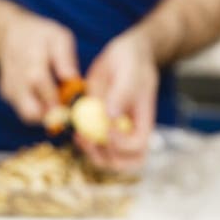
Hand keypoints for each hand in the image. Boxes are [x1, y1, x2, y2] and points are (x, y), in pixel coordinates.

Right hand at [0, 10, 79, 123]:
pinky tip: (44, 94)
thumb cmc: (40, 36)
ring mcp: (9, 89)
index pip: (42, 86)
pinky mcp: (7, 96)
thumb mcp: (59, 38)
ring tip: (56, 98)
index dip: (58, 102)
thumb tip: (72, 78)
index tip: (73, 110)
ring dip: (45, 113)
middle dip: (50, 116)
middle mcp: (17, 79)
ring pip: (27, 115)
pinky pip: (24, 110)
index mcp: (31, 61)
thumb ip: (65, 58)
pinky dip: (38, 108)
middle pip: (30, 112)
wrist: (9, 35)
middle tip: (66, 111)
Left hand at [77, 27, 157, 171]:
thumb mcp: (130, 70)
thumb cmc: (132, 60)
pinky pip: (92, 147)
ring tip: (80, 136)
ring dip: (91, 154)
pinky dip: (83, 145)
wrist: (122, 56)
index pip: (137, 148)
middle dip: (106, 159)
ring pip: (106, 160)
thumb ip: (123, 92)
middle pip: (125, 163)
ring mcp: (114, 132)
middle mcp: (129, 132)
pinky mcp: (98, 127)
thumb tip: (112, 116)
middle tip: (91, 141)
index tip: (108, 128)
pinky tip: (77, 131)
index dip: (122, 145)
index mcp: (143, 122)